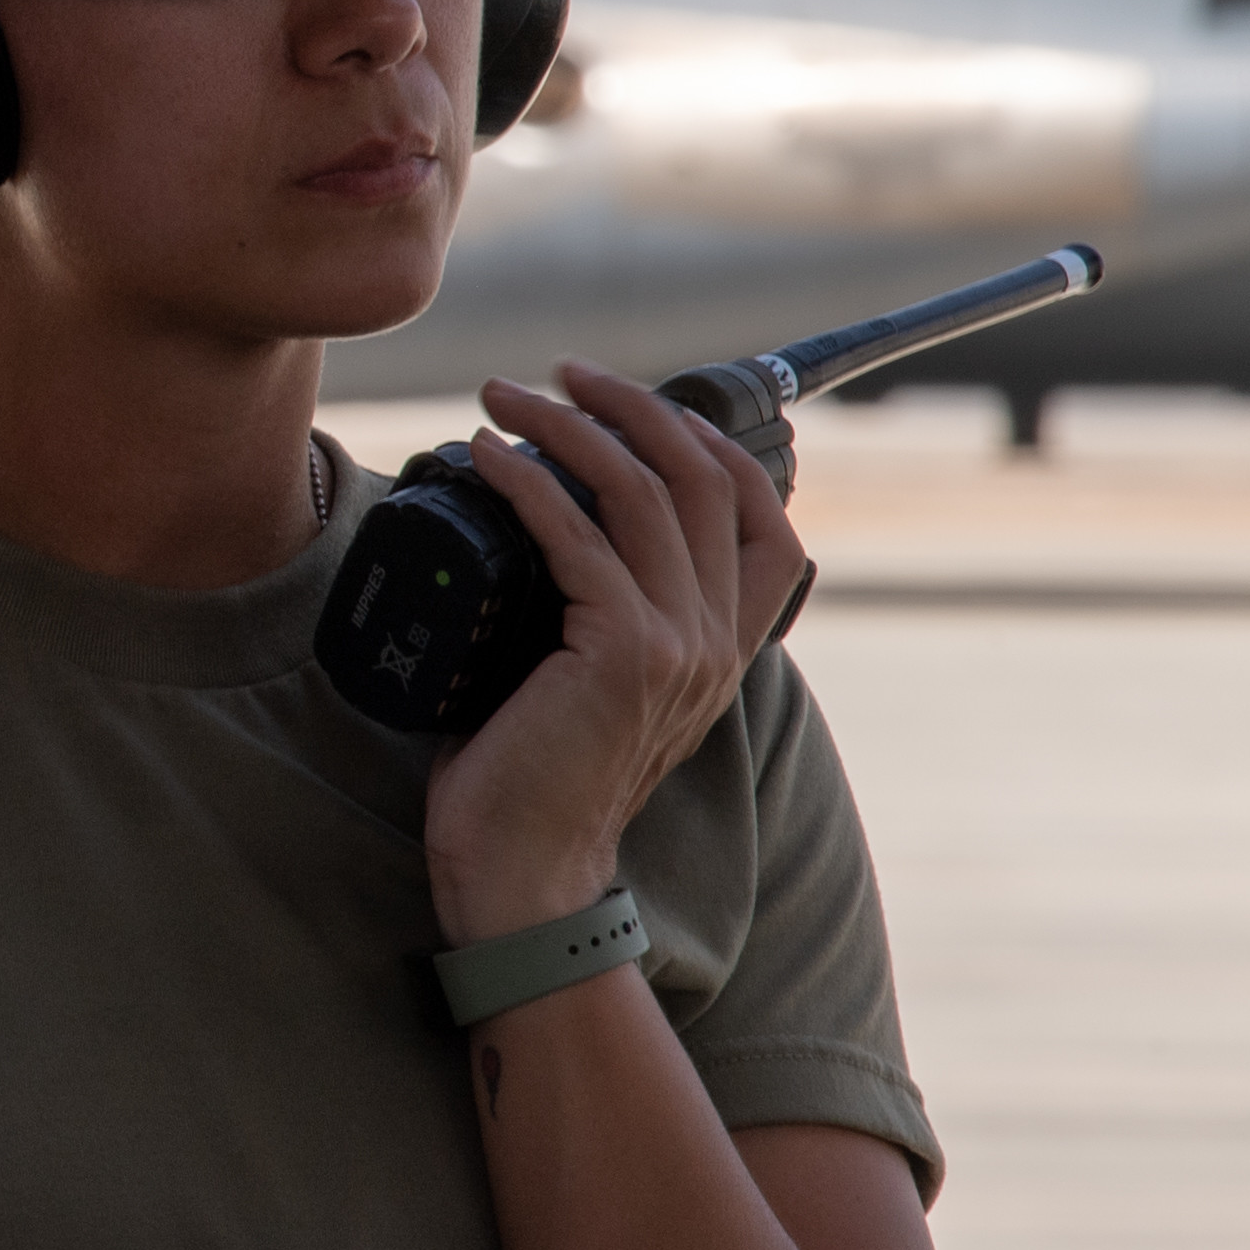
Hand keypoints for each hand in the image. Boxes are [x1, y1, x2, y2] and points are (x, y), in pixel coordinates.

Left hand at [421, 358, 810, 943]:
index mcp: (723, 646)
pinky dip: (527, 482)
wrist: (527, 876)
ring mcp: (677, 646)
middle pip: (703, 480)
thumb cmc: (533, 778)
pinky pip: (576, 538)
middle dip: (631, 407)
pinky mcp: (621, 654)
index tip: (644, 402)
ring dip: (569, 426)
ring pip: (642, 493)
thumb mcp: (593, 686)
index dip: (715, 444)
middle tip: (560, 373)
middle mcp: (715, 640)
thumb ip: (604, 623)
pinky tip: (485, 456)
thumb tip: (550, 537)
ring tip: (505, 394)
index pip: (764, 519)